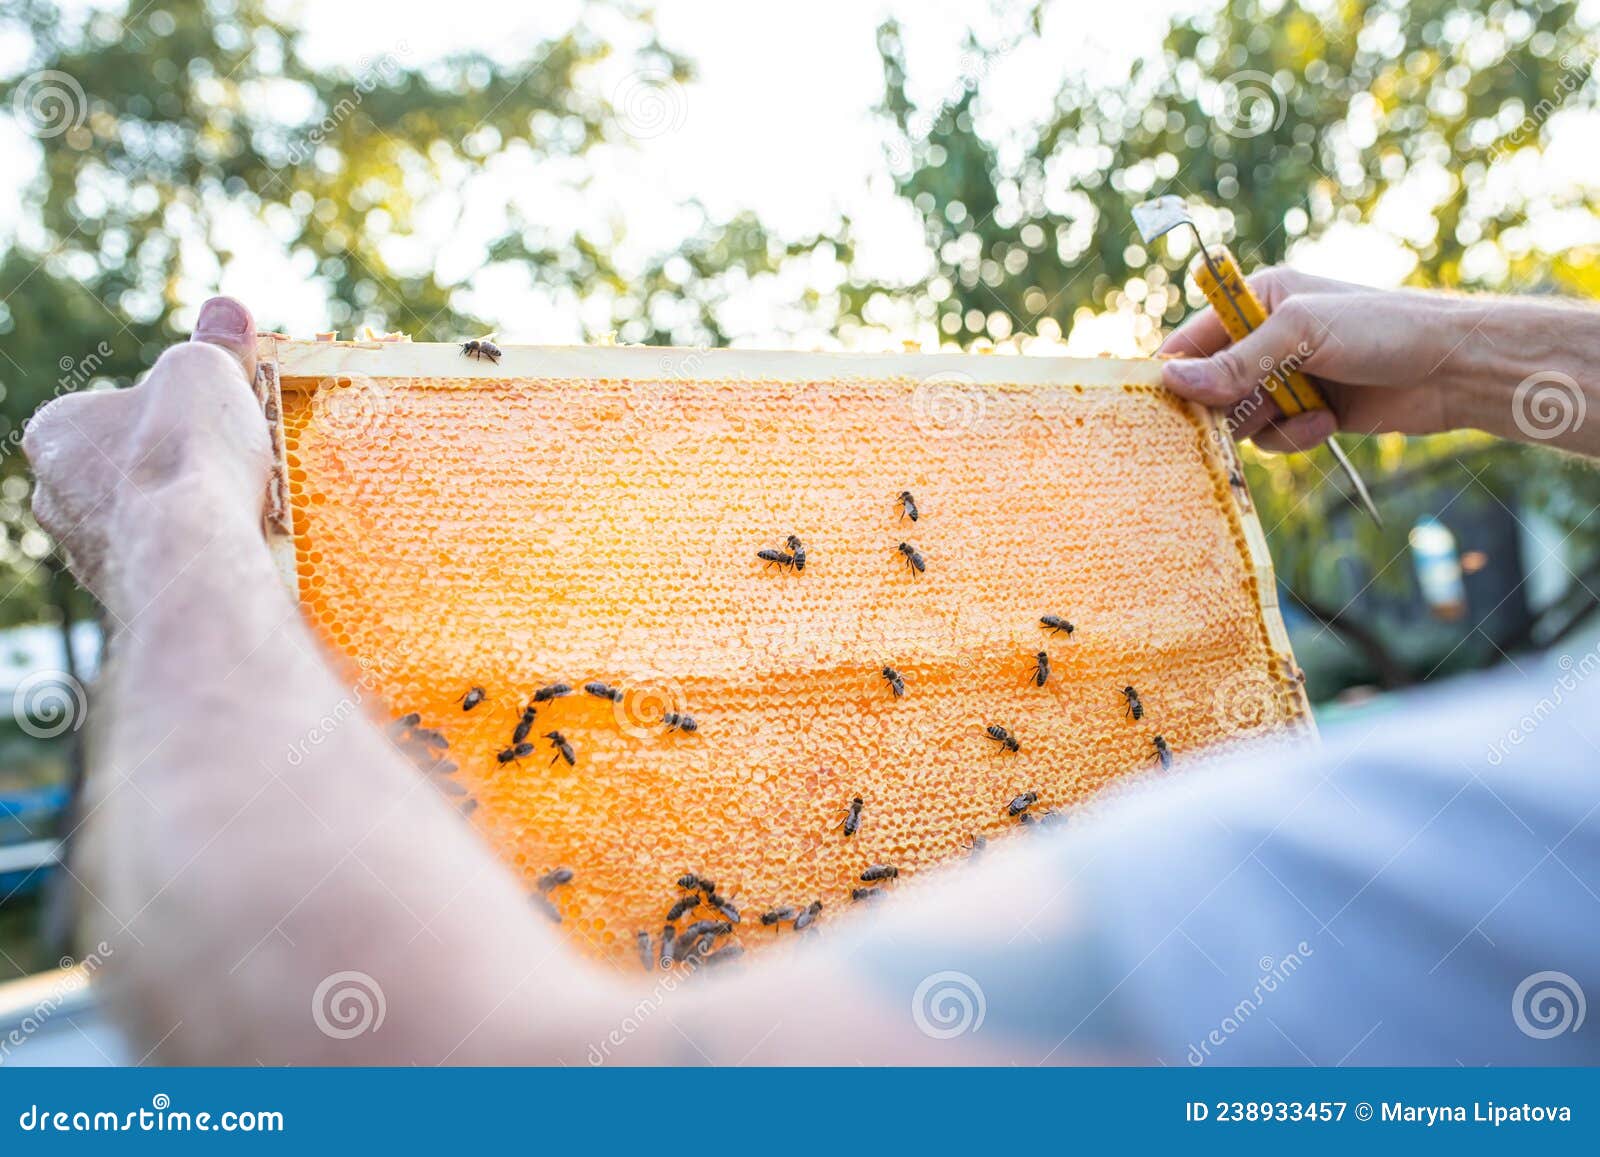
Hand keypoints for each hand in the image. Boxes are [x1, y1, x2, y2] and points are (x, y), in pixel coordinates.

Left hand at [23, 297, 270, 616]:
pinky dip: (194, 557)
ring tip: (240, 508)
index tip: (207, 416)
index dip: (165, 410)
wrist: (193, 557)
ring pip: (142, 524)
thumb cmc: (185, 453)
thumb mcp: (205, 371)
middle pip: (124, 471)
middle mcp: (54, 499)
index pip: (109, 411)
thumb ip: (214, 344)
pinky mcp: (125, 599)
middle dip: (170, 468)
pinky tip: (231, 548)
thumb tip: (228, 309)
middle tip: (225, 462)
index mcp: (55, 434)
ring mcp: (87, 556)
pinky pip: (164, 567)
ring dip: (184, 516)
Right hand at [1157, 268, 1472, 451]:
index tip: (1160, 407)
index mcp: (1258, 301)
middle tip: (1246, 417)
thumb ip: (1236, 361)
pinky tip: (1326, 424)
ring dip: (1266, 425)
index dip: (1173, 374)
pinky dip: (1293, 437)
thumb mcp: (1301, 334)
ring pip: (1240, 419)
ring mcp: (1287, 378)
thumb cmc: (1383, 329)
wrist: (1455, 369)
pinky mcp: (1307, 413)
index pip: (1192, 340)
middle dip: (1222, 408)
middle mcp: (1266, 339)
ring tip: (1307, 414)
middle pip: (1209, 386)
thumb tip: (1171, 382)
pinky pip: (1272, 438)